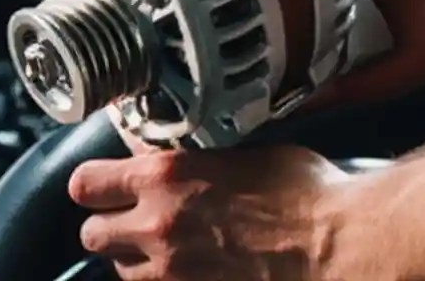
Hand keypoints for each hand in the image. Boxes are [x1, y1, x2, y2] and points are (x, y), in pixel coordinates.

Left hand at [70, 146, 348, 280]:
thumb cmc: (306, 195)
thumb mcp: (243, 155)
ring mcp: (171, 271)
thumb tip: (174, 161)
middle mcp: (157, 224)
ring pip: (120, 272)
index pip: (84, 183)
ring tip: (169, 253)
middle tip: (135, 223)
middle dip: (110, 228)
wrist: (340, 246)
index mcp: (165, 175)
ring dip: (136, 261)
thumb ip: (195, 161)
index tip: (105, 186)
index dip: (94, 186)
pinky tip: (191, 272)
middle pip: (91, 233)